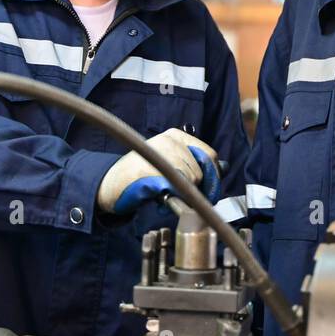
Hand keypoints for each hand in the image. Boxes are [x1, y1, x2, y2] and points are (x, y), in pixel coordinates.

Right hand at [96, 128, 217, 214]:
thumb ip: (194, 163)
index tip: (208, 190)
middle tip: (184, 197)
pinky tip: (161, 199)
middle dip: (198, 189)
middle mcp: (168, 141)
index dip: (212, 175)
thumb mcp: (171, 161)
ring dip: (183, 194)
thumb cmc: (143, 173)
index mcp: (176, 136)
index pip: (209, 154)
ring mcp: (157, 155)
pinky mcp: (147, 172)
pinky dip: (171, 199)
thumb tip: (223, 169)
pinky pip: (172, 189)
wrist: (111, 182)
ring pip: (189, 180)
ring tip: (168, 195)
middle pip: (200, 170)